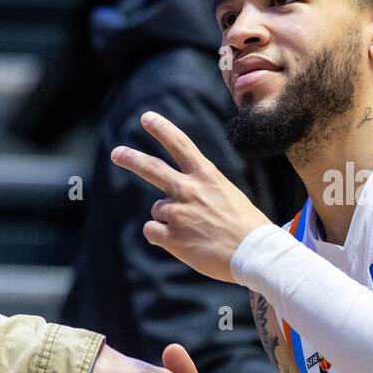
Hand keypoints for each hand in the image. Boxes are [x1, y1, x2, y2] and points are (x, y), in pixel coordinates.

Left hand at [111, 111, 271, 282]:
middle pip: (152, 168)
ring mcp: (179, 213)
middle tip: (116, 153)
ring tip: (195, 232)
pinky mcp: (172, 237)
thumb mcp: (228, 196)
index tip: (146, 118)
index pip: (180, 144)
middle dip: (131, 158)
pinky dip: (161, 237)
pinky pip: (152, 231)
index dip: (162, 128)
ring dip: (169, 219)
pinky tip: (183, 243)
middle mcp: (189, 190)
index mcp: (207, 176)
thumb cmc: (248, 227)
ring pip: (158, 210)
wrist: (255, 254)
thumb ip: (202, 191)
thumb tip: (176, 199)